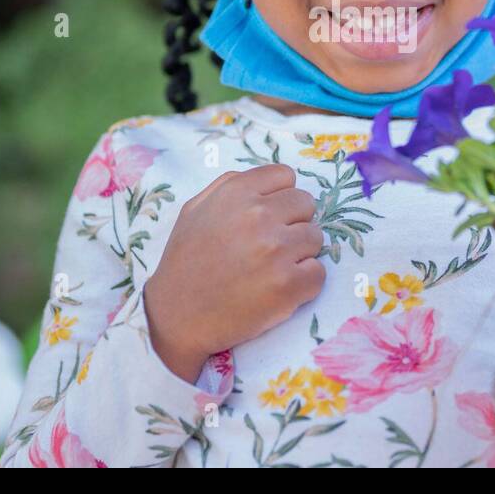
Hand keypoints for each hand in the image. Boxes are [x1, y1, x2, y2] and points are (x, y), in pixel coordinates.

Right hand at [144, 163, 325, 383]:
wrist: (175, 317)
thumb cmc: (185, 262)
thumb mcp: (195, 210)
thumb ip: (230, 186)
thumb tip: (269, 182)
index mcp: (237, 192)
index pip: (286, 176)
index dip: (280, 198)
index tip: (269, 218)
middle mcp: (258, 216)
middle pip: (306, 204)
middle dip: (292, 223)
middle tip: (270, 246)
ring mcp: (275, 251)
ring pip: (316, 237)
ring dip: (299, 253)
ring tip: (272, 268)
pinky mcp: (288, 285)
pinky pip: (319, 272)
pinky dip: (304, 282)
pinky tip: (279, 288)